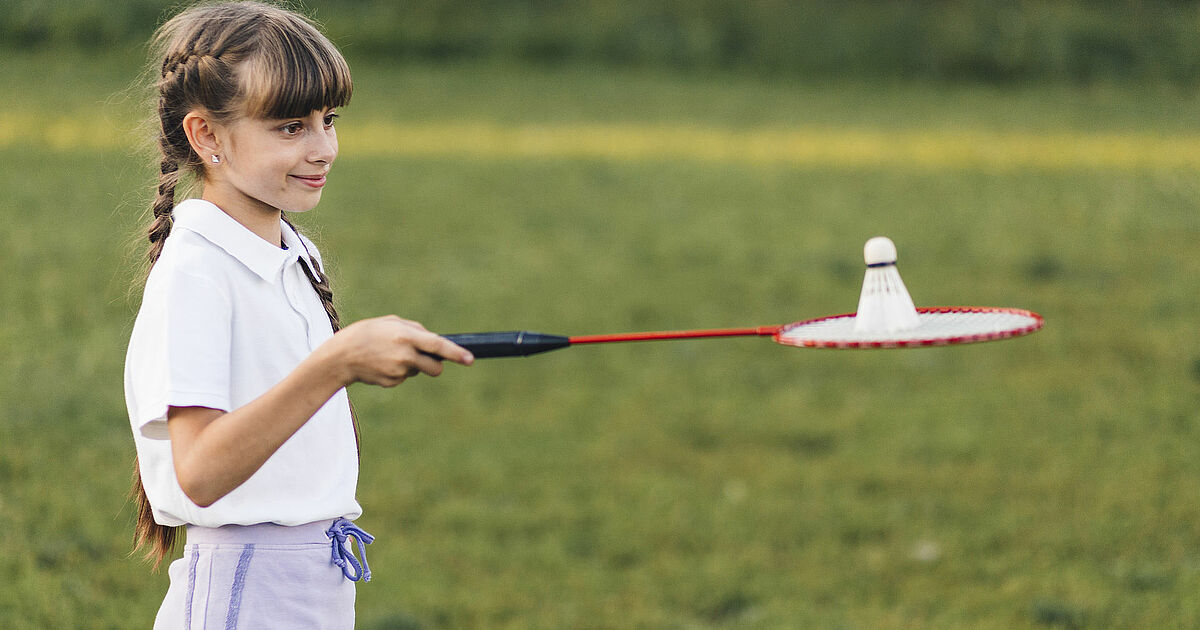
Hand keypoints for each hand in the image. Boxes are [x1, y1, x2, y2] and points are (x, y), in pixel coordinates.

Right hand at [318, 315, 473, 387]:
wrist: (340, 357)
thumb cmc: (367, 334)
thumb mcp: (390, 322)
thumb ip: (414, 329)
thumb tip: (434, 340)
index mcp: (405, 336)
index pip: (437, 346)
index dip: (456, 353)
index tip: (470, 359)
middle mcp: (404, 355)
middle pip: (435, 368)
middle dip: (436, 365)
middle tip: (426, 359)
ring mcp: (398, 371)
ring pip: (418, 371)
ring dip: (412, 365)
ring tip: (390, 355)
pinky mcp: (392, 382)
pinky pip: (404, 377)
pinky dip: (398, 371)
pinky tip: (382, 364)